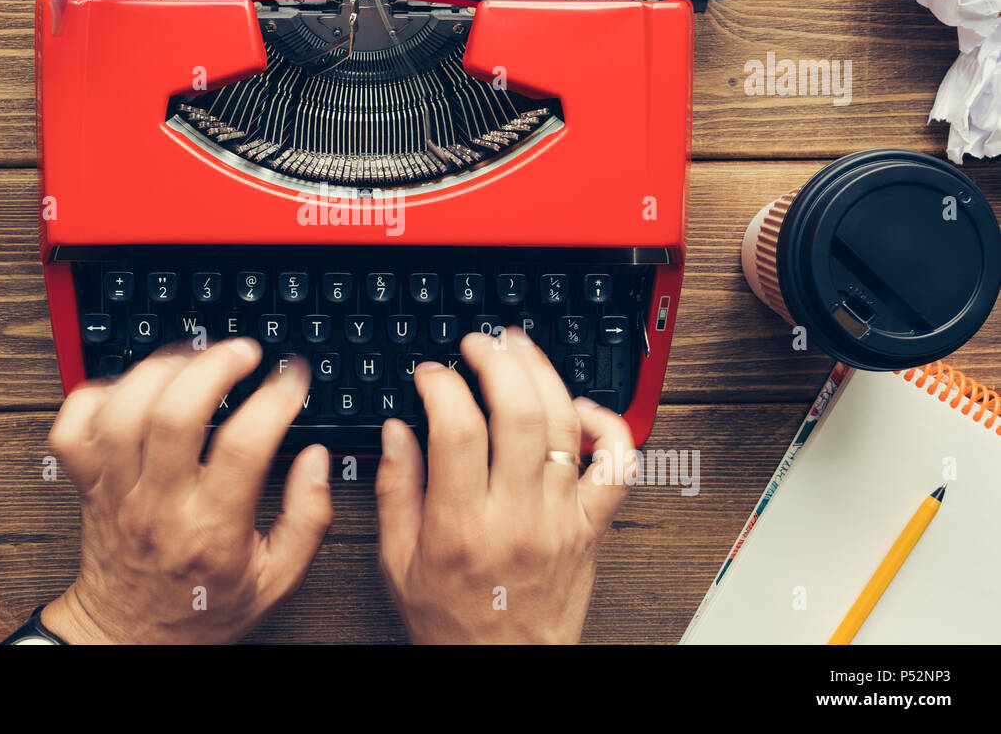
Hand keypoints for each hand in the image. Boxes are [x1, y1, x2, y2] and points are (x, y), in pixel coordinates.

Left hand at [40, 339, 331, 643]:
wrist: (130, 640)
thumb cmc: (204, 610)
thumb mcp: (278, 580)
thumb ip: (308, 518)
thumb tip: (316, 459)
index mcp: (212, 528)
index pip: (245, 445)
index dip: (274, 397)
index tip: (292, 376)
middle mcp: (159, 504)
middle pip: (174, 415)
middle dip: (212, 367)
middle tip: (241, 351)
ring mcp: (116, 493)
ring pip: (122, 412)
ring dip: (159, 370)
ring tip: (192, 355)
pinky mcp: (87, 487)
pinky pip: (74, 428)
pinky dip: (96, 394)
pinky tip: (133, 386)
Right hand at [375, 326, 634, 643]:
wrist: (504, 670)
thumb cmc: (451, 621)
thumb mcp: (398, 561)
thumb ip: (394, 490)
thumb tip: (396, 430)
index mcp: (459, 524)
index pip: (456, 427)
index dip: (441, 383)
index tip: (431, 373)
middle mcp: (515, 516)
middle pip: (519, 412)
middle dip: (498, 360)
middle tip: (481, 342)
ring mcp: (559, 519)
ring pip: (566, 426)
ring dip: (545, 374)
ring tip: (521, 350)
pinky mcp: (590, 527)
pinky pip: (618, 468)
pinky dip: (608, 428)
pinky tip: (581, 407)